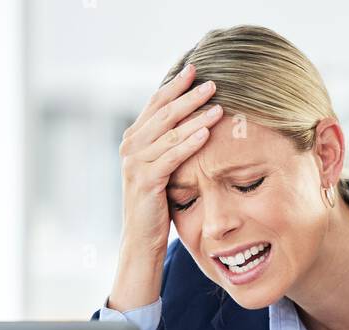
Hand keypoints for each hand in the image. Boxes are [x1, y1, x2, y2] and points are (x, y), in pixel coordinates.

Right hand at [110, 62, 224, 311]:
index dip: (175, 85)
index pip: (156, 104)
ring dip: (194, 115)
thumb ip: (168, 146)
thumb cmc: (156, 206)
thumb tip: (192, 122)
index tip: (196, 69)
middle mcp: (131, 147)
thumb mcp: (161, 169)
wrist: (141, 241)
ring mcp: (136, 163)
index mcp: (134, 140)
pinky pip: (171, 156)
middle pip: (163, 112)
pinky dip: (189, 142)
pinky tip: (206, 132)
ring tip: (217, 103)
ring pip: (169, 132)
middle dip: (188, 95)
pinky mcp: (146, 181)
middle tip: (213, 81)